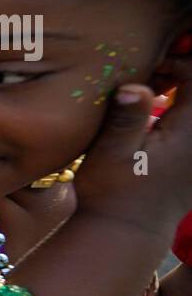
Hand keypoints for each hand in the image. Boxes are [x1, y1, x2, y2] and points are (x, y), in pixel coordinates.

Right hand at [74, 79, 191, 231]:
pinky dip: (184, 111)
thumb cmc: (111, 192)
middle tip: (155, 77)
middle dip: (184, 75)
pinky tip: (160, 116)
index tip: (148, 72)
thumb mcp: (110, 153)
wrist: (124, 232)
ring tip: (157, 93)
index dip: (176, 63)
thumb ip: (126, 117)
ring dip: (185, 94)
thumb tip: (134, 86)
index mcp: (190, 131)